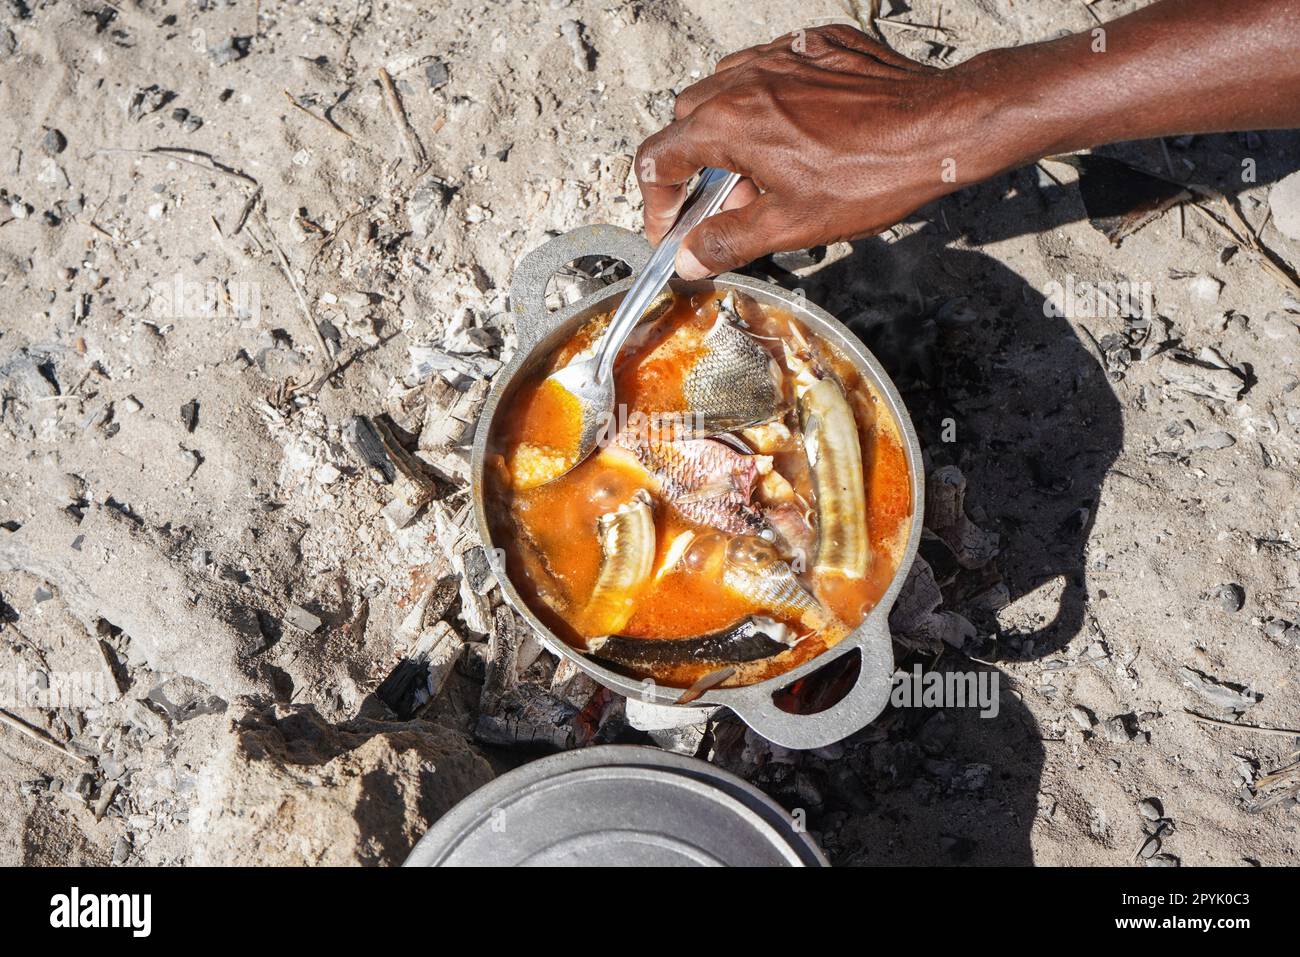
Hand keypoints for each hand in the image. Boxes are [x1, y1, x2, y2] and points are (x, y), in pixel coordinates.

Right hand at [635, 25, 1016, 277]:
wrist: (941, 128)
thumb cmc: (871, 175)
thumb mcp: (791, 225)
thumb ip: (729, 240)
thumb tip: (689, 258)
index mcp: (729, 123)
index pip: (658, 159)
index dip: (657, 204)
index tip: (673, 230)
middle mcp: (746, 78)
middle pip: (687, 120)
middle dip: (693, 166)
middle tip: (724, 205)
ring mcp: (782, 53)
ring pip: (725, 87)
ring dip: (726, 130)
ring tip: (760, 170)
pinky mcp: (816, 44)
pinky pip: (770, 66)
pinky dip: (766, 99)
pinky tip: (796, 132)